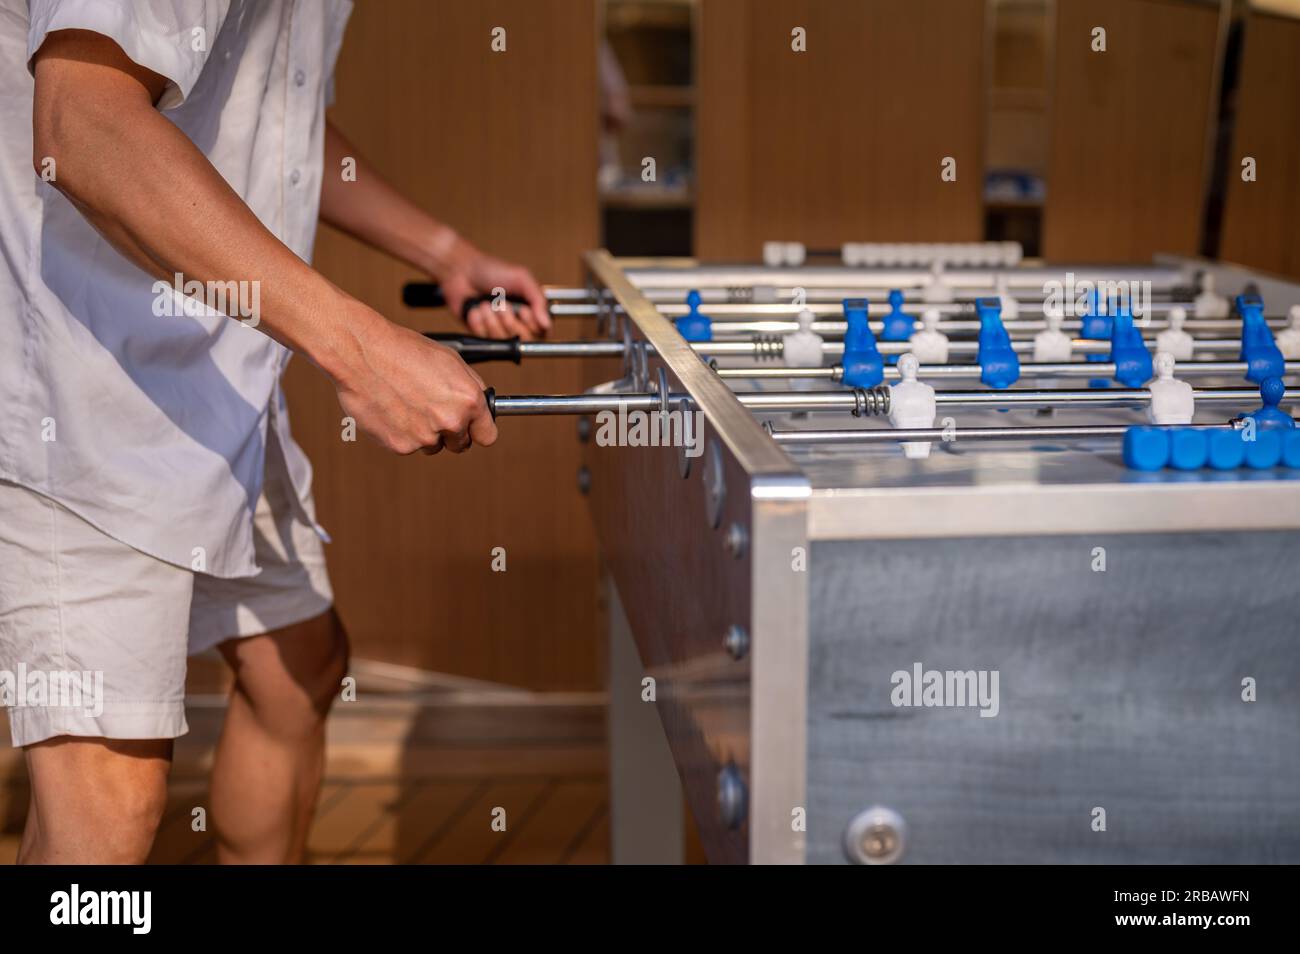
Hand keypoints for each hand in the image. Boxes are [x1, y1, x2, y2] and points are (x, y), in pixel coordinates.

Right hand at [332, 308, 497, 454]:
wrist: (362, 353)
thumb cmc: (403, 351)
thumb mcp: (450, 360)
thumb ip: (470, 387)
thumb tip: (481, 405)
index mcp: (469, 400)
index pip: (487, 435)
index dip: (478, 430)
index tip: (471, 429)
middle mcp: (451, 421)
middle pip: (460, 444)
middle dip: (451, 432)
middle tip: (431, 411)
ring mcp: (425, 437)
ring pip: (432, 446)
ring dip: (424, 432)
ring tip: (407, 403)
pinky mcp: (400, 445)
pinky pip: (408, 446)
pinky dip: (401, 433)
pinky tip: (392, 409)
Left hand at [438, 250, 550, 340]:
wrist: (462, 270)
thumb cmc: (493, 270)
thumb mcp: (521, 278)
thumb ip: (538, 300)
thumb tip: (547, 324)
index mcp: (530, 309)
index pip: (542, 332)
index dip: (533, 326)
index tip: (523, 310)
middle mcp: (516, 322)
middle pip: (523, 339)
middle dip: (510, 321)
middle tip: (501, 304)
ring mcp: (498, 329)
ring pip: (502, 339)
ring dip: (492, 319)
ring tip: (485, 303)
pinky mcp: (481, 333)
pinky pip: (484, 338)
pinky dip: (478, 321)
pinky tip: (475, 309)